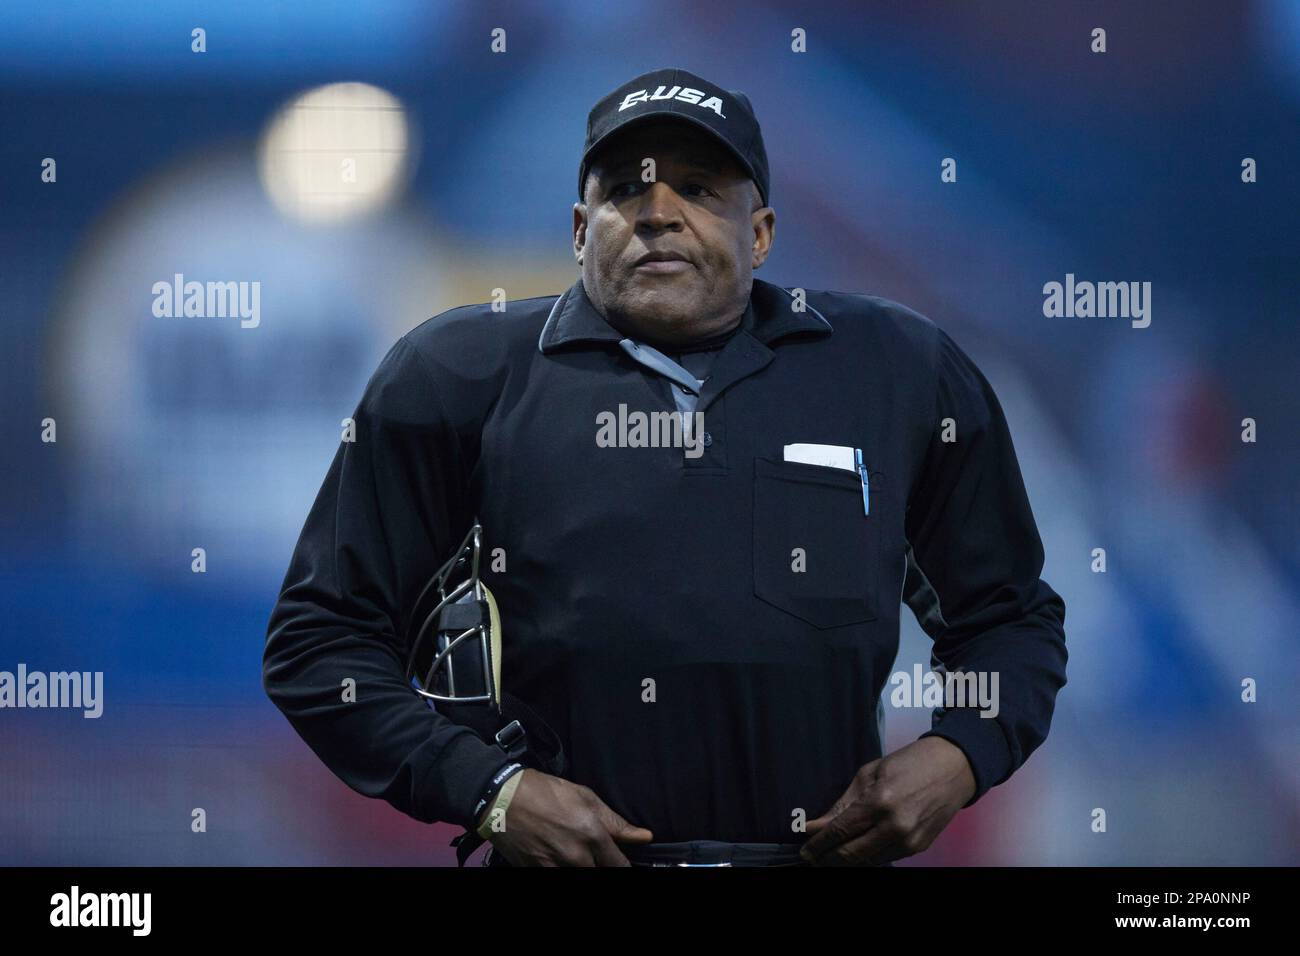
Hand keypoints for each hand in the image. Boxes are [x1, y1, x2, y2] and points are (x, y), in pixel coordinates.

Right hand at [482, 769, 653, 865]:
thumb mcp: (585, 797)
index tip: (620, 862)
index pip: (620, 866)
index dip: (623, 866)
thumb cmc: (544, 792)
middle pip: (601, 874)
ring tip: (571, 849)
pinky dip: (560, 867)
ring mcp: (554, 867)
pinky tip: (556, 854)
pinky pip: (556, 875)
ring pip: (579, 876)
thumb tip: (644, 837)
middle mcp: (576, 856)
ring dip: (582, 866)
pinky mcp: (536, 872)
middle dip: (601, 865)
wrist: (501, 798)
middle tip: (593, 853)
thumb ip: (616, 822)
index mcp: (592, 836)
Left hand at [799, 737, 975, 865]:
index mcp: (879, 802)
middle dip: (827, 857)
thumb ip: (843, 804)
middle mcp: (895, 826)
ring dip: (846, 859)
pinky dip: (868, 856)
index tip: (804, 849)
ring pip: (867, 861)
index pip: (840, 831)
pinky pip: (886, 859)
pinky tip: (857, 848)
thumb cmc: (909, 764)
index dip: (818, 844)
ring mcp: (909, 840)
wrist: (953, 768)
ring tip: (831, 852)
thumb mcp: (869, 774)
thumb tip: (818, 824)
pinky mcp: (919, 848)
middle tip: (813, 856)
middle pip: (851, 854)